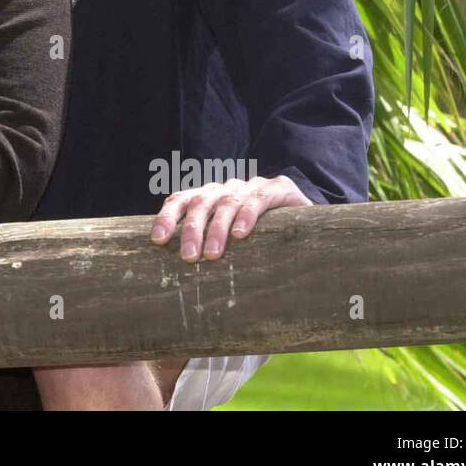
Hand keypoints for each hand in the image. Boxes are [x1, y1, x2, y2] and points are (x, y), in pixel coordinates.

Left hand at [149, 175, 311, 260]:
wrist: (307, 220)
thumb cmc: (261, 238)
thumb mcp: (230, 240)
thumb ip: (207, 247)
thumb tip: (177, 279)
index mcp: (210, 197)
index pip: (181, 200)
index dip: (167, 217)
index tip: (157, 240)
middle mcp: (226, 188)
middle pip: (201, 203)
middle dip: (192, 230)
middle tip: (189, 258)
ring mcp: (252, 186)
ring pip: (227, 202)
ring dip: (217, 229)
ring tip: (212, 254)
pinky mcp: (278, 189)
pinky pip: (258, 200)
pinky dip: (247, 216)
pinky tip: (240, 234)